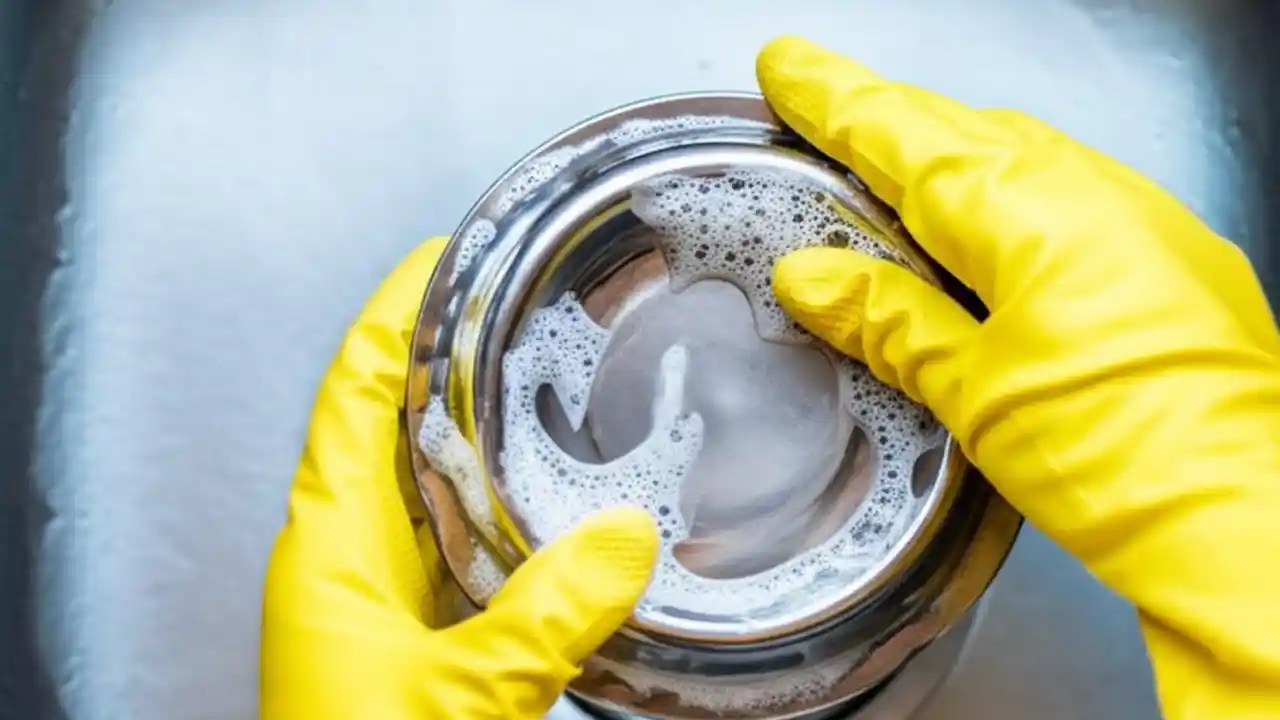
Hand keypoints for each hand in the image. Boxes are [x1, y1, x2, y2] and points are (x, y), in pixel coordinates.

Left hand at [260, 238, 658, 718]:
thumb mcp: (462, 698)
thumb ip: (545, 619)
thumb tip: (628, 540)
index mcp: (329, 545)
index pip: (353, 392)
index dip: (394, 313)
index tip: (444, 255)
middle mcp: (347, 557)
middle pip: (391, 421)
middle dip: (448, 355)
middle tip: (518, 307)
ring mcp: (381, 596)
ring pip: (431, 482)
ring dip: (479, 430)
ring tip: (547, 382)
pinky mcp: (418, 634)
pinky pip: (463, 542)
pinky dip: (506, 508)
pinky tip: (556, 504)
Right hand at [759, 37, 1279, 718]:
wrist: (1250, 514)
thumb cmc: (1123, 457)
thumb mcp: (976, 391)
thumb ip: (889, 321)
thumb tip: (809, 276)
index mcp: (1022, 209)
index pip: (902, 134)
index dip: (836, 100)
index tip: (788, 68)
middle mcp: (1087, 189)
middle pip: (958, 128)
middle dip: (883, 115)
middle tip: (822, 107)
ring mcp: (1137, 216)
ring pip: (1018, 155)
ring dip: (945, 150)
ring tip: (888, 168)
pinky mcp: (1168, 255)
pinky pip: (1067, 191)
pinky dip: (1006, 192)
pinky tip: (985, 228)